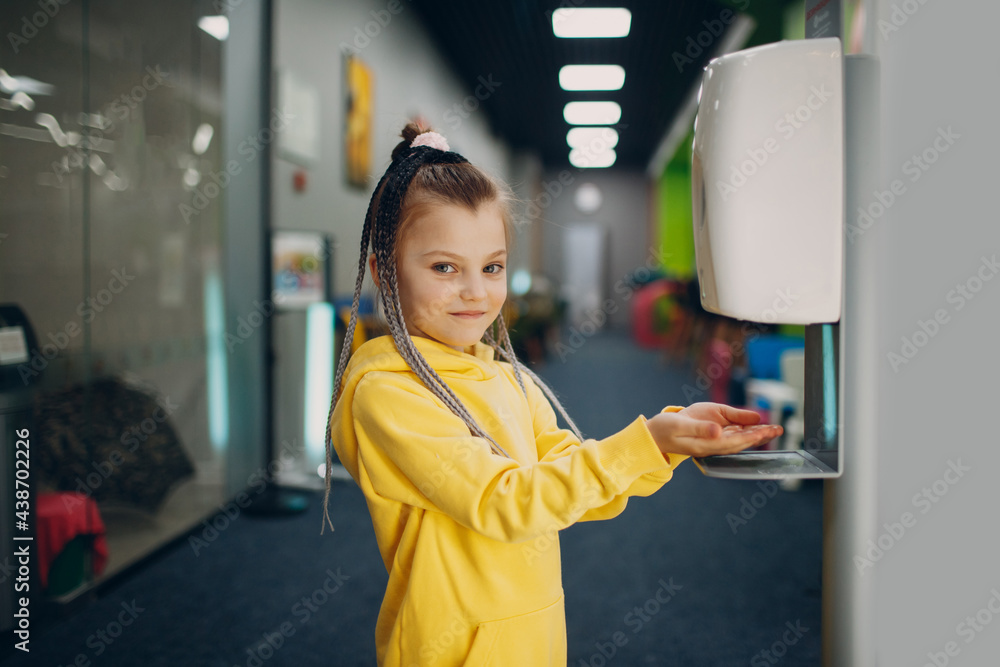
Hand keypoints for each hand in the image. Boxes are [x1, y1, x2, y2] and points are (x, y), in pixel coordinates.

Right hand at [646, 402, 782, 457]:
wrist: (653, 434)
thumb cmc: (664, 429)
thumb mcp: (679, 424)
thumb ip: (700, 428)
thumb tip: (719, 431)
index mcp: (705, 445)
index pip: (734, 442)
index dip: (751, 436)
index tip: (766, 430)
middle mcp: (712, 446)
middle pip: (740, 443)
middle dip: (760, 436)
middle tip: (778, 429)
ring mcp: (712, 442)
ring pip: (738, 440)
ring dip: (756, 434)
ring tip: (773, 429)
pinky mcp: (710, 437)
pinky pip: (731, 436)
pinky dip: (745, 431)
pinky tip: (754, 427)